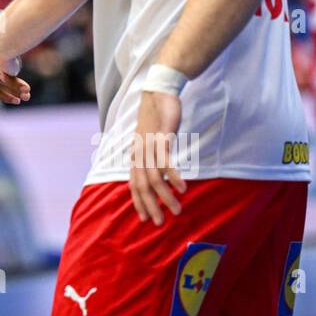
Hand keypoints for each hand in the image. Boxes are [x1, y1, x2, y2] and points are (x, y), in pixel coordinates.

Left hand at [129, 88, 186, 225]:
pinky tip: (182, 188)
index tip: (144, 218)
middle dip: (150, 206)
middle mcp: (140, 152)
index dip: (138, 202)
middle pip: (142, 185)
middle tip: (160, 223)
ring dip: (165, 196)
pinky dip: (173, 177)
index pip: (133, 183)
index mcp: (136, 154)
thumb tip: (155, 170)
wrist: (159, 91)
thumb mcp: (151, 138)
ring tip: (177, 211)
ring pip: (154, 178)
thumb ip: (151, 154)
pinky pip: (165, 162)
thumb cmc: (156, 116)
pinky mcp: (161, 138)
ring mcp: (149, 146)